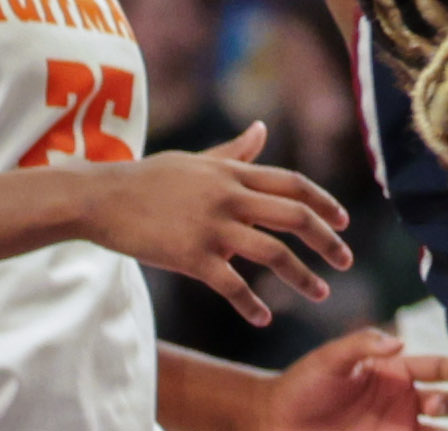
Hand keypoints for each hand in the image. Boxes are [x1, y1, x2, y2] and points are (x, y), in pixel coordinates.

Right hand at [75, 121, 354, 327]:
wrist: (99, 198)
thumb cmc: (147, 178)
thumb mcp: (195, 160)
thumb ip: (234, 152)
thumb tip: (262, 129)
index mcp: (234, 173)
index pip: (294, 183)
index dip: (325, 201)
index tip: (345, 221)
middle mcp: (230, 197)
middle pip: (296, 216)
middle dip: (327, 240)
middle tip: (347, 260)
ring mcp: (212, 227)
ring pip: (273, 253)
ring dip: (302, 277)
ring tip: (321, 293)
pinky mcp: (190, 256)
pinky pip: (231, 285)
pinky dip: (251, 304)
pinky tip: (263, 319)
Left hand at [263, 329, 447, 428]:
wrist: (274, 420)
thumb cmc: (303, 384)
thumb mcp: (331, 358)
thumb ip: (364, 344)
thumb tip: (401, 342)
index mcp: (395, 371)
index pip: (436, 367)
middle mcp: (402, 400)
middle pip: (446, 401)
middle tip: (435, 406)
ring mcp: (395, 428)